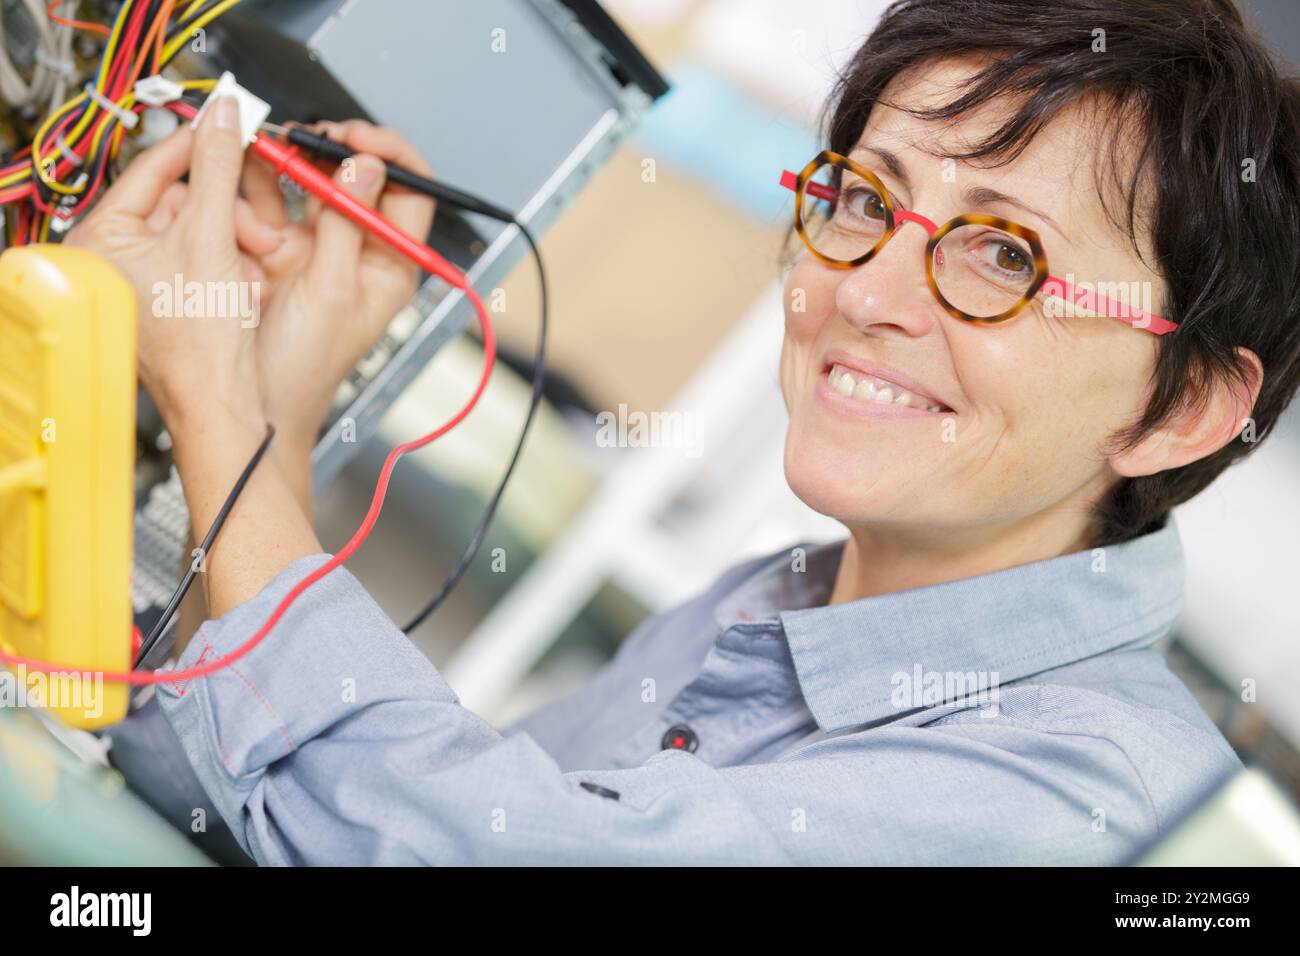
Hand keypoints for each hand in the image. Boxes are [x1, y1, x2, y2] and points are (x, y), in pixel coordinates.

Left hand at [65, 96, 283, 436]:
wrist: (220, 403)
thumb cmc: (200, 346)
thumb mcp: (214, 238)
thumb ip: (219, 167)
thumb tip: (225, 116)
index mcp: (101, 238)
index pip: (152, 167)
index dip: (200, 147)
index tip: (232, 127)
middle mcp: (112, 258)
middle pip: (183, 203)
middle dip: (229, 218)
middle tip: (257, 231)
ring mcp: (139, 280)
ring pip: (200, 231)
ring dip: (237, 245)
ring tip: (252, 270)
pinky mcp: (164, 298)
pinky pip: (203, 259)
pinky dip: (231, 266)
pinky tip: (245, 287)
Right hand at [237, 120, 436, 447]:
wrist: (253, 402)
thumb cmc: (304, 366)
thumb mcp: (330, 290)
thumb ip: (347, 226)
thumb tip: (367, 168)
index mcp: (392, 264)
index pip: (410, 192)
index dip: (390, 155)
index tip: (356, 137)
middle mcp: (360, 250)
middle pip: (360, 178)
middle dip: (333, 149)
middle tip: (307, 134)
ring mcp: (319, 246)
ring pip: (313, 183)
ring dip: (293, 158)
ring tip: (272, 142)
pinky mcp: (278, 247)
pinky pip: (274, 199)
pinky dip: (261, 178)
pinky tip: (246, 166)